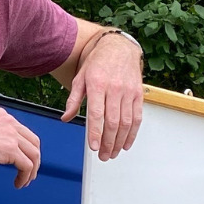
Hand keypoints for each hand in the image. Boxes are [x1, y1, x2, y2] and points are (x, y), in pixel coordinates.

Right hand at [0, 107, 41, 187]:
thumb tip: (0, 148)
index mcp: (2, 115)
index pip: (23, 131)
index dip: (26, 147)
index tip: (24, 158)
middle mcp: (9, 122)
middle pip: (34, 142)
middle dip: (34, 158)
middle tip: (30, 171)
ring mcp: (11, 135)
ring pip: (34, 155)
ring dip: (32, 170)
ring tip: (26, 180)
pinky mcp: (11, 149)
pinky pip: (27, 166)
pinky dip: (25, 177)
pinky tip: (18, 183)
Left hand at [62, 32, 142, 160]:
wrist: (119, 48)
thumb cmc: (98, 63)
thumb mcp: (80, 78)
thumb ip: (73, 100)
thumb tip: (66, 117)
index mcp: (97, 84)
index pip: (97, 114)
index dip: (96, 132)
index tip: (94, 147)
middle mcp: (114, 88)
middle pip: (113, 121)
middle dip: (108, 142)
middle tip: (103, 155)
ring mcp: (128, 92)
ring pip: (126, 122)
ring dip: (119, 141)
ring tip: (112, 153)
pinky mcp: (138, 94)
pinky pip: (137, 117)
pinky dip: (132, 133)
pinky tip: (126, 143)